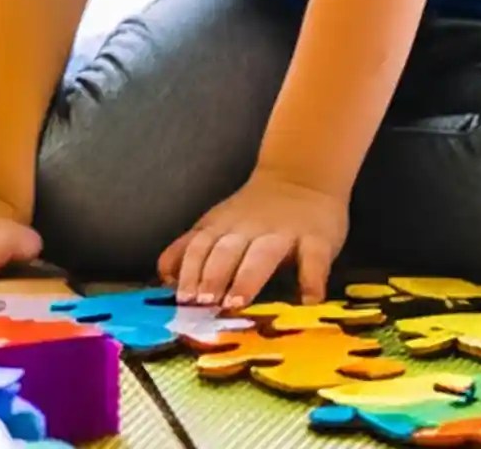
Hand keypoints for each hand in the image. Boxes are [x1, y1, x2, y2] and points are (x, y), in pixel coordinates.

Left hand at [157, 169, 347, 308]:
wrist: (301, 176)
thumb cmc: (252, 212)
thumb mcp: (215, 224)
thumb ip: (189, 248)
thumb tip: (163, 275)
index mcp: (221, 227)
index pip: (199, 247)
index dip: (189, 271)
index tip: (182, 300)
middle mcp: (248, 229)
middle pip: (225, 252)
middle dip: (212, 276)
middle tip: (204, 304)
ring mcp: (284, 233)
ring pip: (262, 255)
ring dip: (248, 279)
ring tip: (238, 302)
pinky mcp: (317, 239)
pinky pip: (315, 260)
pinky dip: (312, 281)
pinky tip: (309, 302)